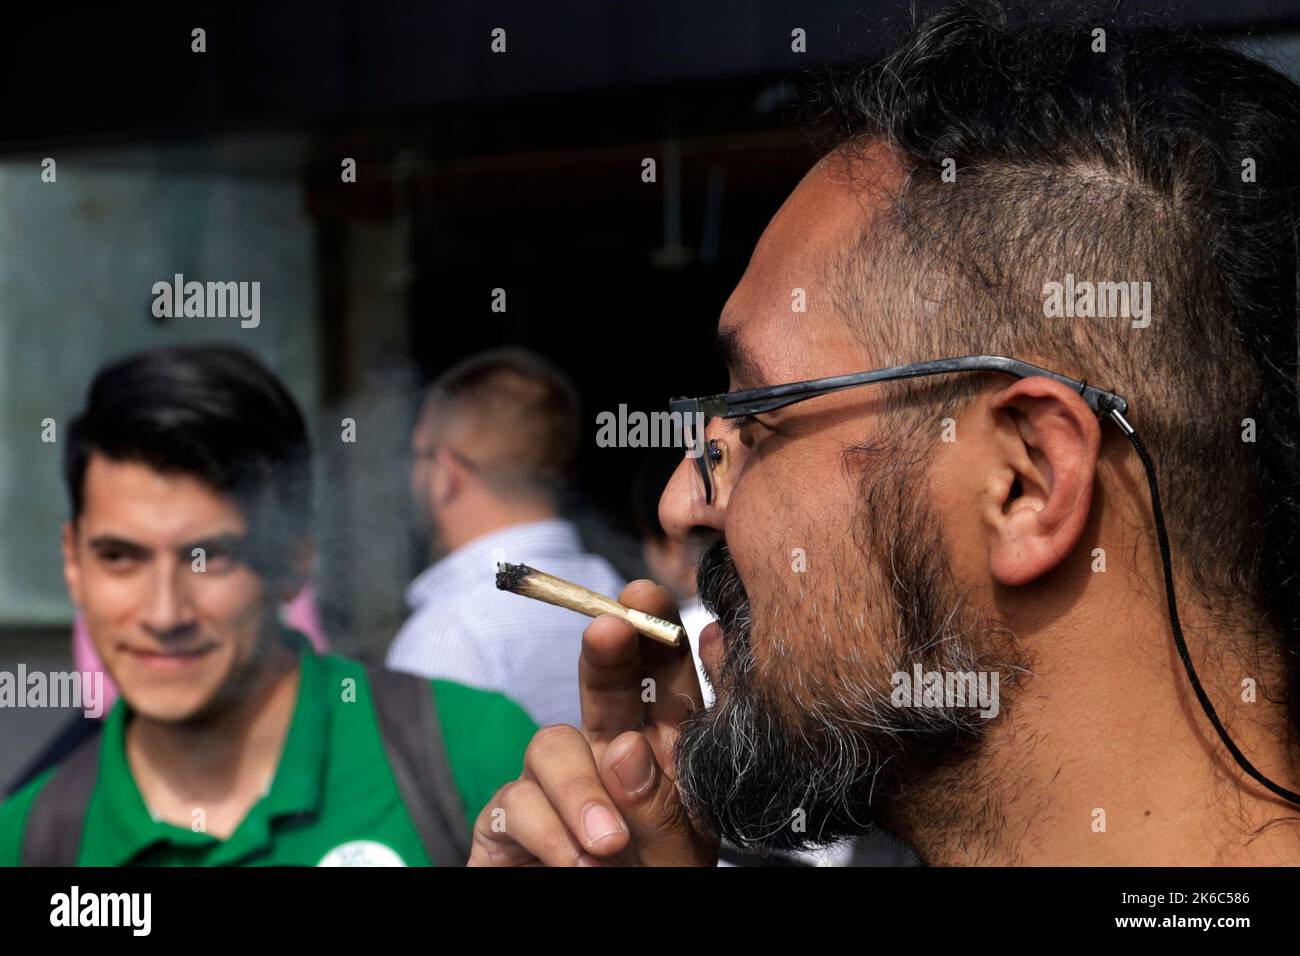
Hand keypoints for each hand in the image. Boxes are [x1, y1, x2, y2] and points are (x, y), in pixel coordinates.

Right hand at [467, 580, 719, 865]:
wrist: (595, 946)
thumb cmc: (649, 890)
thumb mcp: (678, 857)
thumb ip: (663, 804)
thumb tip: (628, 747)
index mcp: (665, 757)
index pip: (664, 684)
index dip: (657, 633)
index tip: (647, 594)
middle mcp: (608, 759)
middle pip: (604, 688)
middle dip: (607, 652)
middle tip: (611, 629)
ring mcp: (555, 789)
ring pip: (551, 744)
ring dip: (579, 791)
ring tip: (608, 847)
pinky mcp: (509, 825)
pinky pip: (516, 802)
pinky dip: (546, 833)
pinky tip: (574, 862)